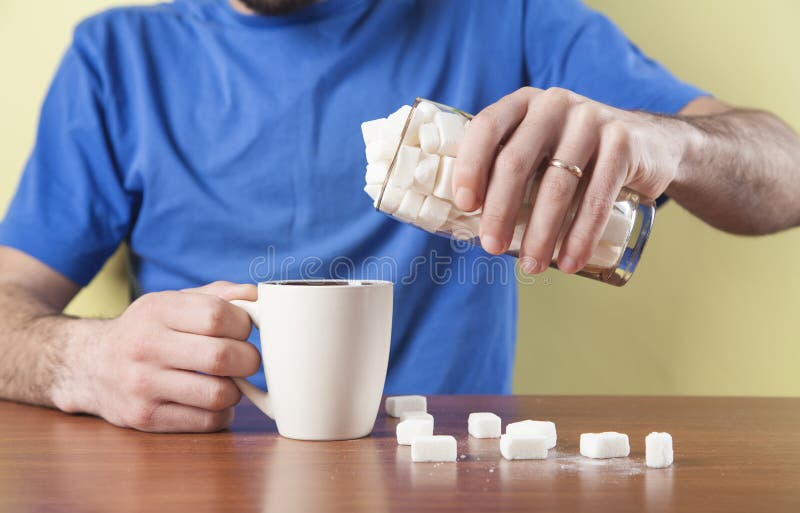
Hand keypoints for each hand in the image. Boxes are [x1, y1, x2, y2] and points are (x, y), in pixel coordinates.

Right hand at [71, 281, 260, 432]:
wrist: (89, 365)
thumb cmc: (147, 330)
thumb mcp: (174, 301)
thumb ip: (219, 295)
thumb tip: (259, 296)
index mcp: (157, 310)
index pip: (218, 316)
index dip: (243, 325)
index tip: (243, 331)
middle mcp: (145, 346)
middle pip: (222, 357)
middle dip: (248, 360)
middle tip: (246, 360)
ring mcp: (142, 385)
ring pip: (218, 394)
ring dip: (236, 390)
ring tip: (227, 381)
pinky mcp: (145, 418)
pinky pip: (206, 422)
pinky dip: (221, 413)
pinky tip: (211, 401)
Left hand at [452, 87, 684, 272]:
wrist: (648, 143)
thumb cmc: (575, 155)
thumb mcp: (541, 147)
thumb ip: (509, 167)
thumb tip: (466, 222)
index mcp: (524, 103)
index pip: (487, 127)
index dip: (471, 166)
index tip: (465, 205)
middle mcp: (554, 104)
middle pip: (516, 161)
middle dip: (500, 211)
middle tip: (492, 247)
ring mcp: (591, 120)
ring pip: (556, 185)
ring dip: (540, 234)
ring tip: (531, 265)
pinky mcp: (623, 143)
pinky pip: (597, 197)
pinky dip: (581, 236)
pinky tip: (569, 261)